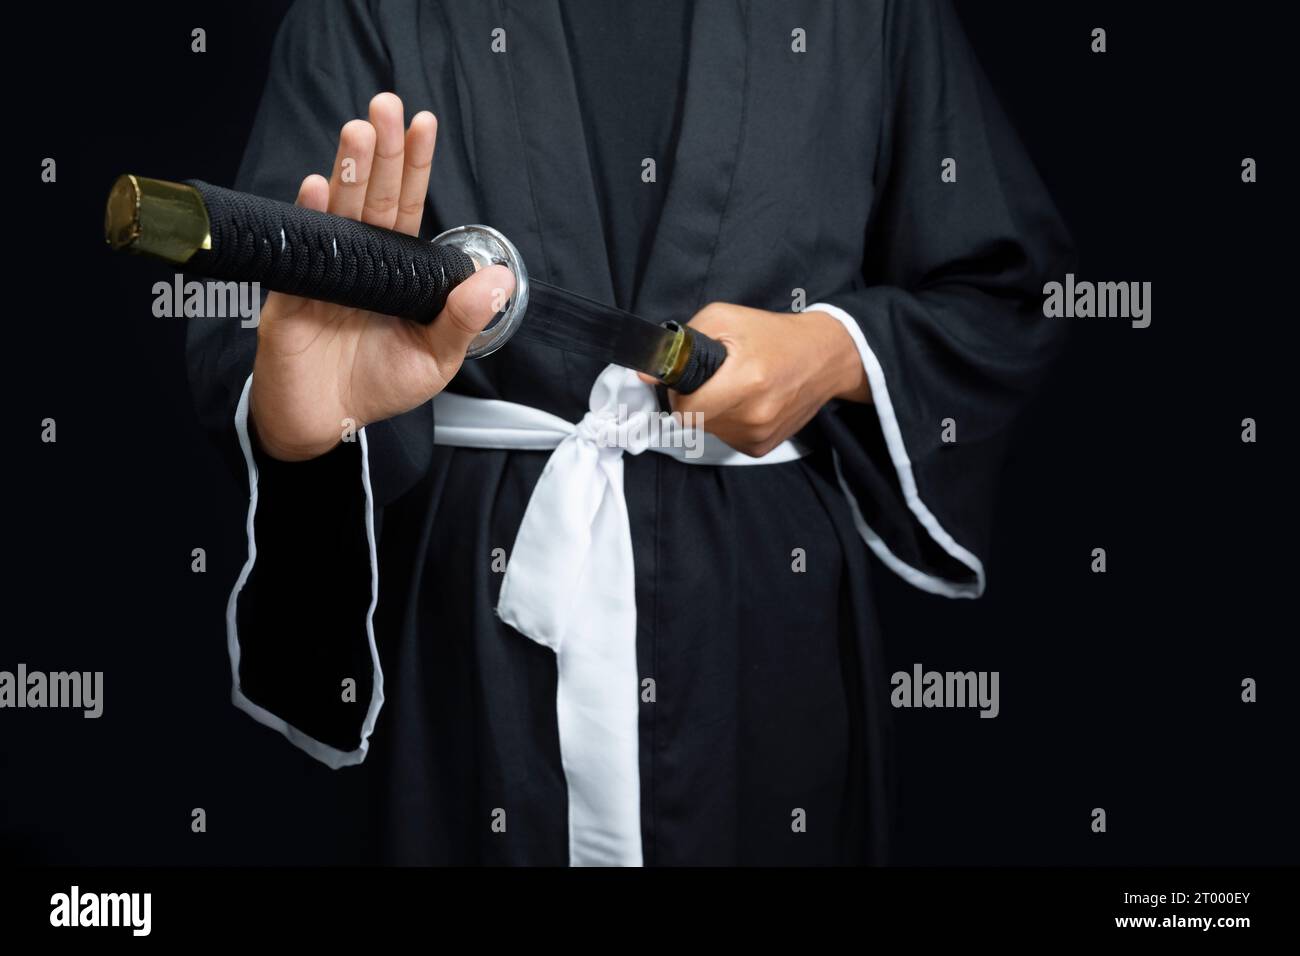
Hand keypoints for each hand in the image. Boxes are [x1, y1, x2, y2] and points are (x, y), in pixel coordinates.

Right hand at [249, 92, 513, 460]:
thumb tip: (498, 278)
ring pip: (338, 212)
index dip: (414, 167)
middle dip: (381, 150)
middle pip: (371, 196)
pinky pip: (302, 252)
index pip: (406, 206)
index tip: (425, 124)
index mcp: (395, 267)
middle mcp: (359, 259)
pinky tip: (320, 190)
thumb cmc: (377, 386)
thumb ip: (463, 320)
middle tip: (387, 107)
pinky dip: (309, 219)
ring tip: (359, 132)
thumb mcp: (435, 358)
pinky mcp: (292, 296)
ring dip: (348, 170)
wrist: (326, 422)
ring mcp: (324, 272)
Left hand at [647, 303, 870, 456]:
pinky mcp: (763, 447)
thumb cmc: (773, 334)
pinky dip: (728, 423)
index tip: (686, 380)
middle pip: (694, 421)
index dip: (679, 393)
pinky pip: (726, 439)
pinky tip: (746, 403)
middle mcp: (755, 415)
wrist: (823, 357)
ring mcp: (760, 435)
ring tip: (734, 388)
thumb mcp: (724, 319)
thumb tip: (646, 371)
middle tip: (713, 379)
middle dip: (694, 400)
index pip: (686, 409)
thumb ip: (680, 343)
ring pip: (709, 431)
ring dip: (711, 412)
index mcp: (746, 381)